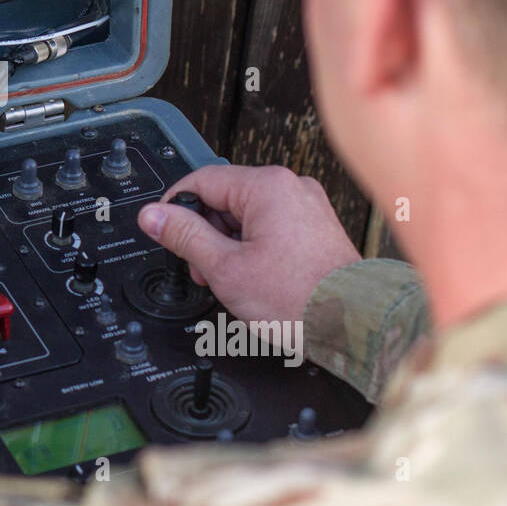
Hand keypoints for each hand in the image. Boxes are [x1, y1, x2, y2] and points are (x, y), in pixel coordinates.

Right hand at [136, 165, 360, 324]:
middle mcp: (290, 187)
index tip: (162, 228)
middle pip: (224, 198)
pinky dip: (253, 247)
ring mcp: (306, 206)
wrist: (353, 325)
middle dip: (205, 233)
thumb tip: (153, 215)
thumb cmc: (301, 298)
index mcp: (267, 187)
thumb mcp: (224, 267)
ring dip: (228, 243)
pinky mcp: (315, 227)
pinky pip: (270, 226)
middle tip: (202, 268)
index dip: (175, 206)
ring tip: (232, 280)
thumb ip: (183, 236)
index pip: (201, 180)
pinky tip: (253, 277)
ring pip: (247, 214)